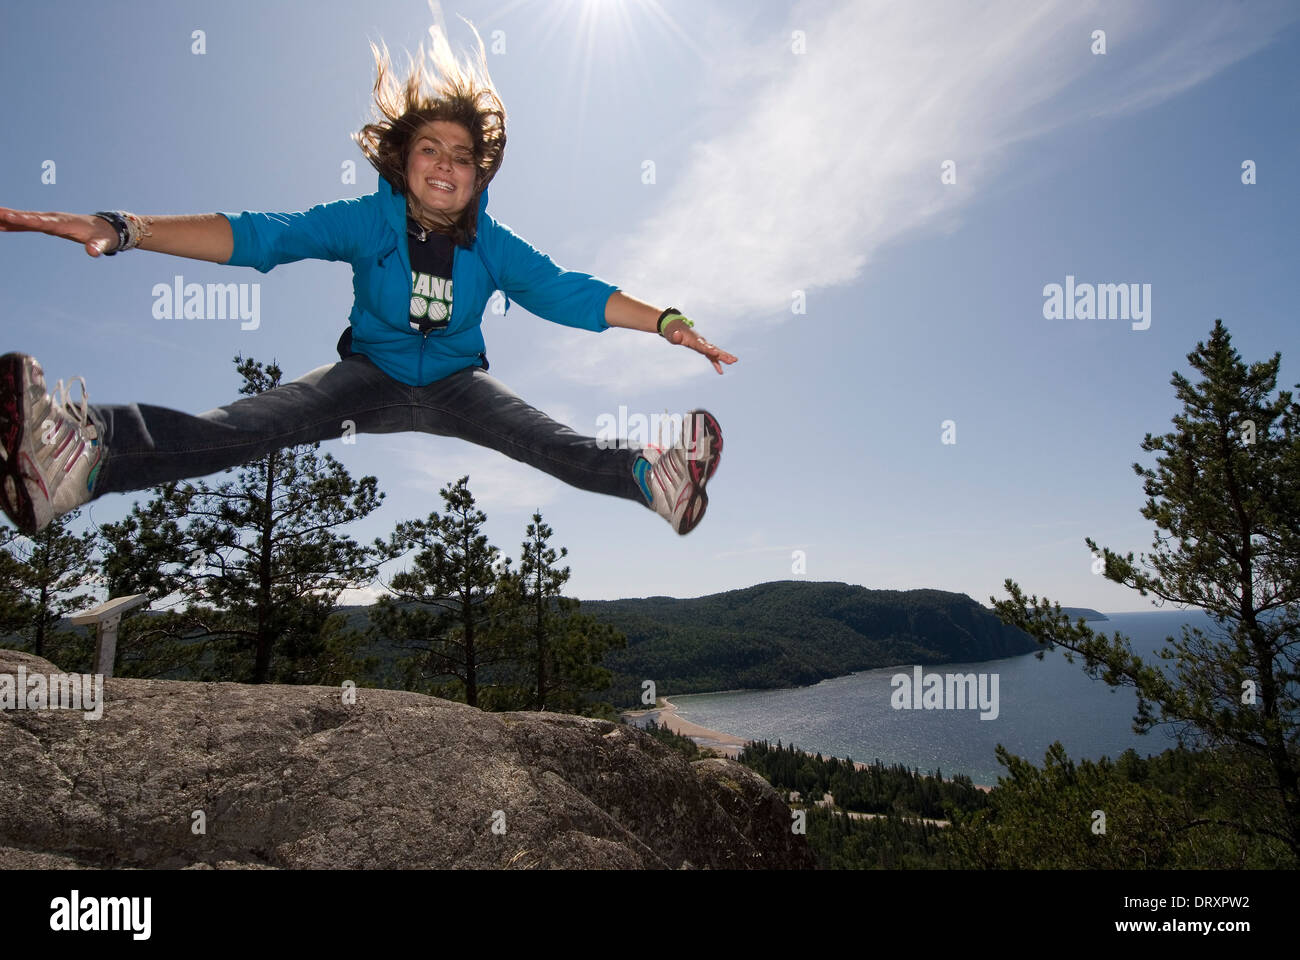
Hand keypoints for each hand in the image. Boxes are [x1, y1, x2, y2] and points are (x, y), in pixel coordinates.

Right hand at [0, 207, 119, 256]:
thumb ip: (98, 246)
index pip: (42, 221)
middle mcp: (52, 219)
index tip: (10, 216)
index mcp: (63, 223)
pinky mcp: (46, 225)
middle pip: (27, 217)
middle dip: (9, 215)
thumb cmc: (104, 236)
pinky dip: (13, 224)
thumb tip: (93, 252)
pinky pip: (26, 224)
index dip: (27, 219)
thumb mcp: (103, 243)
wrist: (105, 228)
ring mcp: (48, 221)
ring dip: (6, 217)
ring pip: (24, 219)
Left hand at [663, 318, 737, 374]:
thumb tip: (677, 335)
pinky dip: (716, 363)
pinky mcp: (703, 349)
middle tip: (732, 360)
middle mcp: (701, 342)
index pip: (702, 346)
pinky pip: (711, 357)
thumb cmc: (673, 332)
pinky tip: (721, 372)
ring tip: (734, 361)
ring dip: (724, 357)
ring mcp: (703, 345)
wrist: (676, 327)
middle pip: (713, 349)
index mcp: (694, 340)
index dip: (709, 349)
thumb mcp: (671, 334)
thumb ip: (675, 336)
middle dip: (722, 355)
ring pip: (715, 352)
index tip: (716, 353)